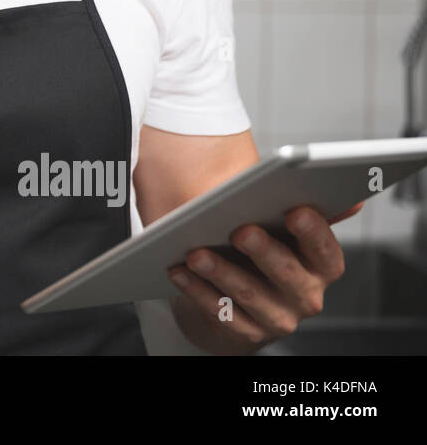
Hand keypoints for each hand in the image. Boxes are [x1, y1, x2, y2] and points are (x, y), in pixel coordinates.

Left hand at [166, 202, 362, 352]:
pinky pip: (220, 312)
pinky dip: (197, 290)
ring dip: (221, 272)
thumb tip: (351, 197)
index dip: (313, 232)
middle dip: (263, 251)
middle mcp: (306, 296)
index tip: (294, 211)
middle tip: (240, 230)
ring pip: (249, 295)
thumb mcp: (284, 229)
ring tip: (195, 253)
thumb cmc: (262, 251)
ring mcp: (278, 318)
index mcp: (321, 266)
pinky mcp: (247, 333)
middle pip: (287, 274)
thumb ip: (311, 211)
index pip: (326, 251)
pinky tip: (179, 271)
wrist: (237, 300)